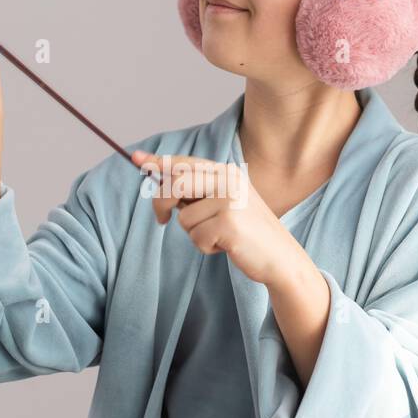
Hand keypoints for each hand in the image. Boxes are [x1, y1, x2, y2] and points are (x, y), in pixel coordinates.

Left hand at [131, 149, 304, 286]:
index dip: (159, 162)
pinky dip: (206, 247)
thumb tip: (162, 184)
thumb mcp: (226, 204)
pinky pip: (196, 237)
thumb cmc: (248, 233)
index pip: (185, 163)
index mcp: (227, 172)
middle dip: (161, 203)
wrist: (281, 257)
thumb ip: (199, 192)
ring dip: (195, 234)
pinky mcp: (229, 223)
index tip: (136, 160)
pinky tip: (227, 246)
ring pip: (184, 218)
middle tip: (161, 220)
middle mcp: (228, 180)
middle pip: (176, 184)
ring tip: (220, 236)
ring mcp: (230, 200)